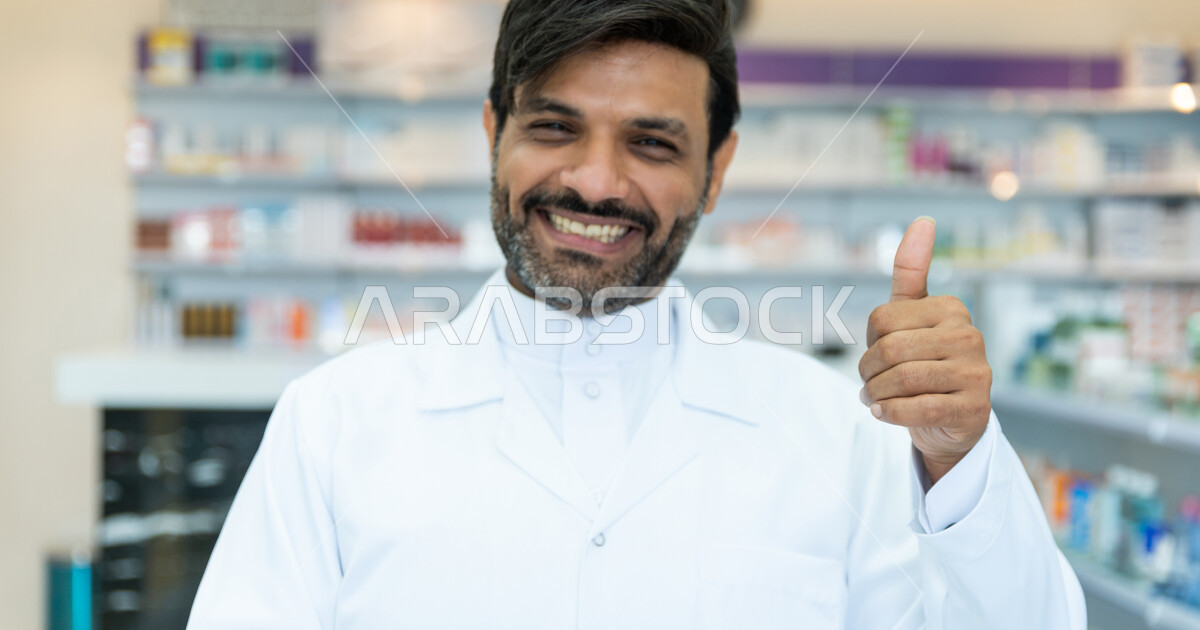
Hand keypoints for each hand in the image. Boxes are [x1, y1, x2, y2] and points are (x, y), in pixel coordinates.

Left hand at [857, 217, 991, 483]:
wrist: (950, 420)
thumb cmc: (924, 360)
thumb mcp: (913, 315)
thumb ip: (911, 271)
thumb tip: (923, 220)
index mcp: (951, 308)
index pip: (882, 319)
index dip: (869, 341)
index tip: (878, 352)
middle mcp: (969, 335)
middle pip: (890, 349)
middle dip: (868, 372)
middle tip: (868, 384)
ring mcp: (976, 373)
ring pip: (901, 379)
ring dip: (876, 394)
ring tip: (874, 399)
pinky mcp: (974, 408)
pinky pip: (918, 408)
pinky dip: (890, 413)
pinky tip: (884, 414)